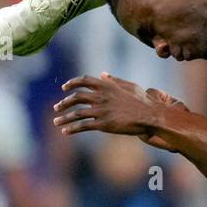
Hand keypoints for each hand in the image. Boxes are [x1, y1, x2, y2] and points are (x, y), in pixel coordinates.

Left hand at [53, 72, 171, 137]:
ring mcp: (101, 110)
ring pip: (77, 113)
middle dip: (64, 103)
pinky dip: (72, 129)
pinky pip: (83, 126)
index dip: (72, 83)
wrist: (150, 115)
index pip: (84, 80)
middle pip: (76, 97)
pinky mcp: (103, 124)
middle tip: (57, 108)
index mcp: (106, 86)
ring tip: (56, 122)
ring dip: (64, 117)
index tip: (64, 88)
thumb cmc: (142, 101)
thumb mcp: (128, 85)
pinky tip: (65, 132)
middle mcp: (101, 96)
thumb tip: (102, 74)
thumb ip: (113, 80)